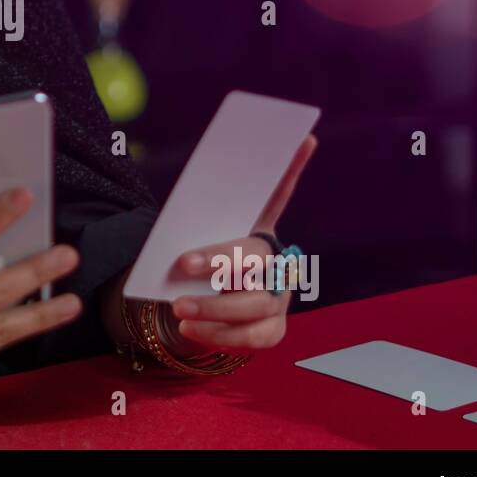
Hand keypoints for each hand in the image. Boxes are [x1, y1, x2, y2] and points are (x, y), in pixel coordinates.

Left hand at [164, 134, 317, 354]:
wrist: (205, 304)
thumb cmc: (201, 263)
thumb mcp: (196, 236)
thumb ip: (192, 227)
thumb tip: (171, 227)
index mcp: (260, 229)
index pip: (279, 191)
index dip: (294, 166)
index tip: (304, 138)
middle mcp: (277, 261)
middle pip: (255, 257)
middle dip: (219, 259)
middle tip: (182, 264)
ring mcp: (280, 297)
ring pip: (255, 304)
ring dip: (213, 307)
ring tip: (178, 308)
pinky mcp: (273, 328)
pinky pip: (251, 337)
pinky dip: (217, 335)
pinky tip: (189, 329)